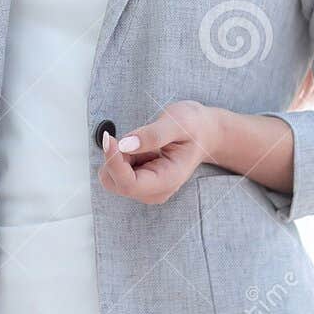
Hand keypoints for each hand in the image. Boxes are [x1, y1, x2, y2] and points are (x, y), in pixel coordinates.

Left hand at [98, 100, 220, 204]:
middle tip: (135, 137)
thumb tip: (124, 145)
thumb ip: (152, 135)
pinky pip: (116, 170)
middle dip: (115, 157)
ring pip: (112, 176)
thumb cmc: (194, 128)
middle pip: (114, 183)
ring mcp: (146, 188)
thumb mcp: (178, 123)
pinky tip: (142, 148)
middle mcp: (155, 191)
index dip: (113, 162)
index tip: (109, 138)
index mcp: (168, 180)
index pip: (129, 184)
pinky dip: (122, 155)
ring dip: (119, 155)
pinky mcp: (138, 182)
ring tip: (144, 143)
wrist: (203, 134)